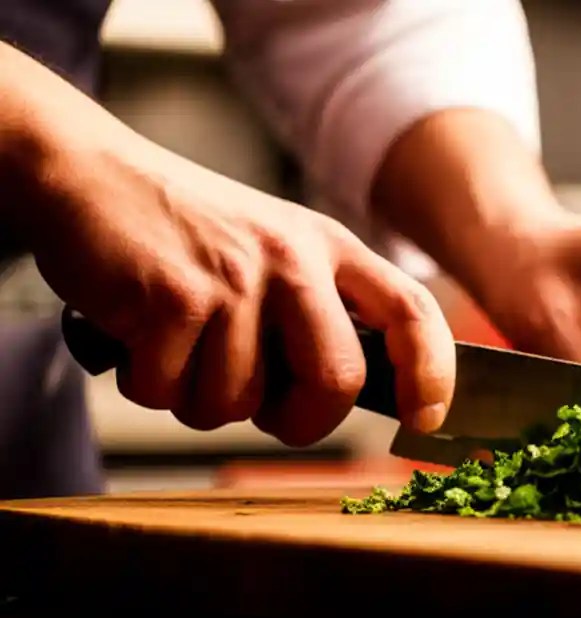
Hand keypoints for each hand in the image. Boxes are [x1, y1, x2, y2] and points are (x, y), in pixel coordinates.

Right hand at [23, 134, 454, 445]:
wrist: (86, 171)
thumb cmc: (182, 228)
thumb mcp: (273, 247)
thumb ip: (316, 308)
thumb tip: (348, 393)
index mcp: (329, 247)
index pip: (412, 312)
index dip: (432, 372)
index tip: (425, 417)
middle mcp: (293, 259)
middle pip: (335, 382)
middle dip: (298, 421)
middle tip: (264, 410)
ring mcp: (235, 278)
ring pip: (237, 404)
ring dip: (198, 398)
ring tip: (177, 344)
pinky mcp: (173, 298)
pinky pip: (169, 393)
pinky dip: (146, 384)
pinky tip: (138, 336)